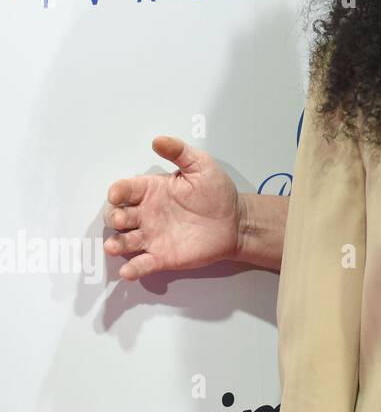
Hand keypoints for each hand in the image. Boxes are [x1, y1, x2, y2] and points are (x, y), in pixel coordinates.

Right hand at [103, 136, 240, 279]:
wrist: (235, 221)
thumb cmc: (216, 192)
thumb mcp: (201, 166)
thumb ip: (180, 152)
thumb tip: (157, 140)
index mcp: (151, 191)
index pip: (125, 190)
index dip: (117, 192)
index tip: (117, 194)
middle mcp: (146, 214)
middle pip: (118, 216)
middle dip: (113, 218)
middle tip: (120, 219)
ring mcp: (152, 237)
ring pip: (124, 242)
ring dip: (115, 245)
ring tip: (114, 247)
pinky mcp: (162, 257)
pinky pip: (142, 265)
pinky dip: (132, 269)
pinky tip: (128, 271)